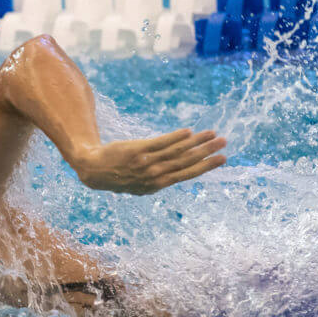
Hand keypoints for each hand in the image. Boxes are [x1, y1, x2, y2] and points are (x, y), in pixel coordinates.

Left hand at [74, 128, 226, 194]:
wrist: (94, 170)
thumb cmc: (119, 177)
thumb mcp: (141, 185)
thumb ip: (160, 179)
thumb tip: (180, 173)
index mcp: (157, 185)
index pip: (187, 174)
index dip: (206, 166)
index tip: (222, 159)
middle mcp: (154, 175)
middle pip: (186, 162)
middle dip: (206, 152)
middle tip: (224, 142)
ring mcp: (146, 162)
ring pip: (176, 151)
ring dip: (196, 142)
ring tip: (212, 133)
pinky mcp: (137, 149)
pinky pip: (160, 143)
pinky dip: (175, 137)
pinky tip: (188, 131)